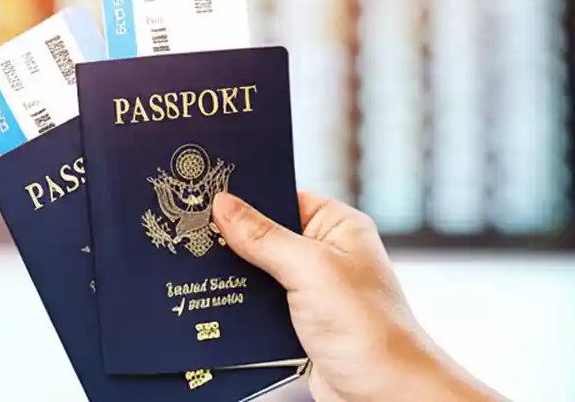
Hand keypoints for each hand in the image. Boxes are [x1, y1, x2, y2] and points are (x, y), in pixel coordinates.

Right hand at [212, 191, 504, 401]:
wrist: (386, 395)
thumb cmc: (370, 330)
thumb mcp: (311, 271)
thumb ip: (264, 237)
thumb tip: (224, 204)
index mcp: (337, 226)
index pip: (282, 196)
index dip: (246, 196)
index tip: (206, 193)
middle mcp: (325, 253)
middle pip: (263, 234)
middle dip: (230, 238)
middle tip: (188, 230)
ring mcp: (310, 289)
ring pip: (256, 270)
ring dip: (231, 274)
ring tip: (190, 264)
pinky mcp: (296, 321)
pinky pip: (256, 304)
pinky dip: (236, 304)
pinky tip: (209, 299)